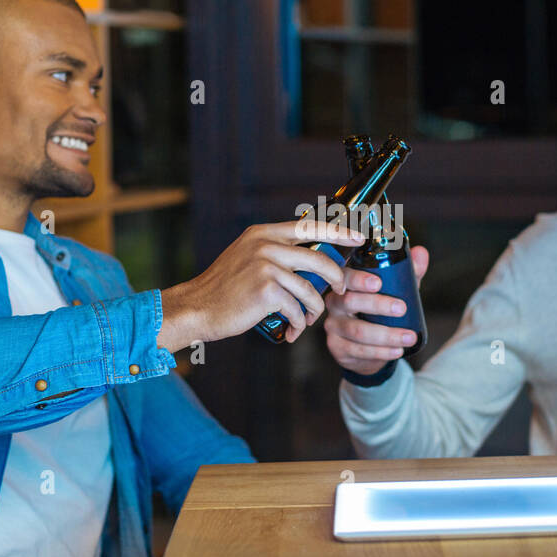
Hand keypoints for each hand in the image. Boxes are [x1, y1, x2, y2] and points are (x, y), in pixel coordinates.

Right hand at [157, 221, 364, 351]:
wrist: (198, 307)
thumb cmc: (224, 288)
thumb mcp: (247, 256)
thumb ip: (274, 251)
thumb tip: (310, 259)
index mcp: (263, 233)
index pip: (309, 227)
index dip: (338, 232)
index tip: (358, 238)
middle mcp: (265, 245)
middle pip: (319, 260)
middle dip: (337, 279)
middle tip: (340, 291)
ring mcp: (266, 267)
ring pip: (310, 290)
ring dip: (314, 310)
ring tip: (308, 320)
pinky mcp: (266, 291)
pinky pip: (297, 309)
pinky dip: (299, 323)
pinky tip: (293, 329)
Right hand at [325, 245, 429, 375]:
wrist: (369, 348)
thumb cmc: (380, 313)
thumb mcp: (395, 292)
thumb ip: (407, 274)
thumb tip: (421, 253)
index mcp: (346, 284)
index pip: (345, 276)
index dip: (359, 279)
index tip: (379, 282)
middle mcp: (334, 303)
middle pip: (350, 301)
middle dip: (378, 305)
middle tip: (402, 308)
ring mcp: (334, 326)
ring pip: (357, 331)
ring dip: (386, 335)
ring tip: (409, 337)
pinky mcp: (337, 347)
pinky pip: (358, 350)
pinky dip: (381, 352)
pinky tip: (397, 350)